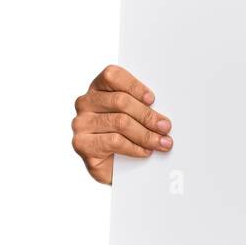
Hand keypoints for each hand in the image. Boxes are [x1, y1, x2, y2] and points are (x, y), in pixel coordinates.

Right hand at [71, 64, 172, 184]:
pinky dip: (135, 147)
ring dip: (146, 134)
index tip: (152, 99)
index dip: (134, 86)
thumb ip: (141, 107)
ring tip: (161, 142)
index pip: (112, 75)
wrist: (113, 168)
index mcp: (98, 88)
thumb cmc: (125, 136)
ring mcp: (81, 123)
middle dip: (147, 115)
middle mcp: (85, 103)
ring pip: (120, 122)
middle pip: (120, 101)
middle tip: (165, 126)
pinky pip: (114, 142)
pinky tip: (145, 151)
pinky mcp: (81, 144)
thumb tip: (161, 113)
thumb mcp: (133, 116)